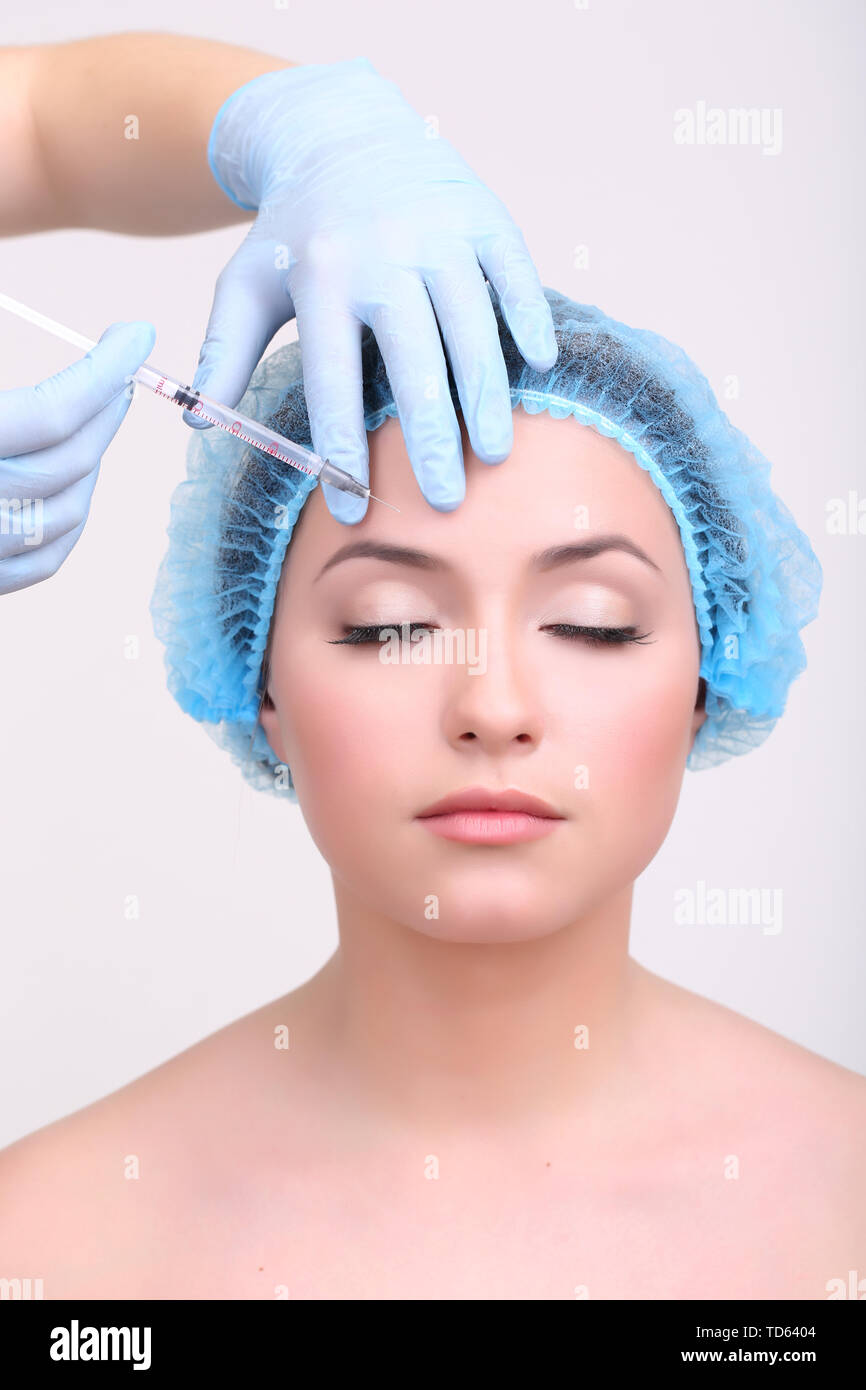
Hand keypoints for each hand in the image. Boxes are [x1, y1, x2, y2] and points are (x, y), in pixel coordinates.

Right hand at [0, 320, 154, 593]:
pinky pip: (42, 560)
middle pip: (67, 464)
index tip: (136, 335)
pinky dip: (70, 516)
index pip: (51, 412)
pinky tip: (75, 477)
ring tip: (95, 419)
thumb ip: (13, 391)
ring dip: (92, 463)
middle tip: (120, 376)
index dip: (103, 371)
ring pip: (65, 516)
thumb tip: (106, 336)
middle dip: (105, 413)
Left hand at [187, 58, 557, 521]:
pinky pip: (512, 272)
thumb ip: (225, 352)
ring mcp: (437, 231)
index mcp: (321, 277)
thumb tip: (200, 423)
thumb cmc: (295, 230)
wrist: (339, 127)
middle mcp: (381, 253)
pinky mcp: (481, 214)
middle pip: (412, 362)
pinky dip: (528, 317)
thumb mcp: (246, 282)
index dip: (343, 451)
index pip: (332, 381)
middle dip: (430, 438)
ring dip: (485, 394)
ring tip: (494, 452)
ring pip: (469, 325)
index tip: (353, 510)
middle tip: (445, 502)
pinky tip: (540, 365)